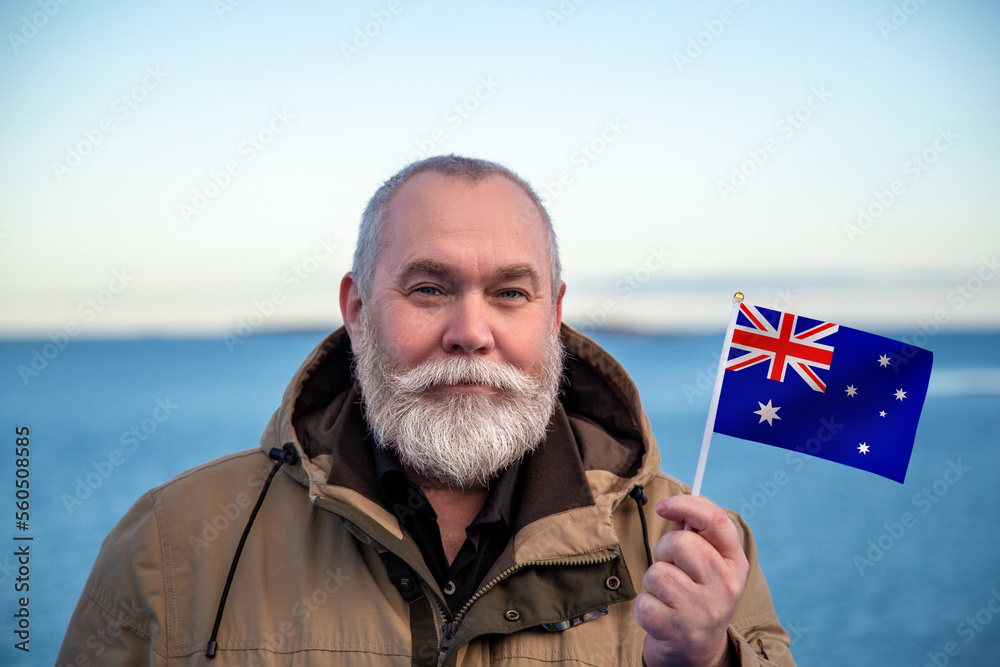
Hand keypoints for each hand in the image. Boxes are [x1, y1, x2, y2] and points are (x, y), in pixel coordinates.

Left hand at [634, 495, 748, 666]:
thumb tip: (673, 506)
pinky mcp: (678, 629)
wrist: (698, 650)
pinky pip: (644, 600)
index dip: (686, 504)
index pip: (716, 520)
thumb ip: (692, 534)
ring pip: (657, 572)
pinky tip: (661, 613)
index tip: (663, 505)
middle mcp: (725, 586)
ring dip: (653, 580)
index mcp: (734, 562)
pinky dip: (645, 606)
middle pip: (681, 542)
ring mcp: (703, 610)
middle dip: (664, 549)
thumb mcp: (706, 565)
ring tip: (667, 593)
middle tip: (669, 564)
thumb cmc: (696, 595)